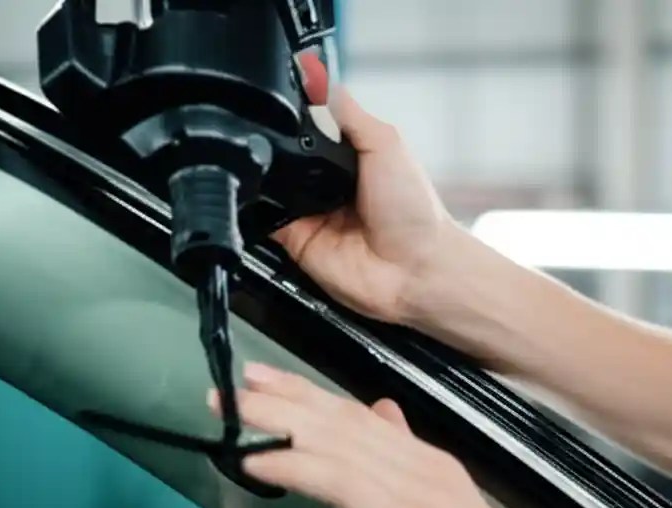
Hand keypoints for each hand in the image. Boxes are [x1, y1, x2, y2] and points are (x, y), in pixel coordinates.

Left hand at [209, 362, 583, 507]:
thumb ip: (412, 474)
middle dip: (287, 396)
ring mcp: (419, 495)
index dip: (312, 398)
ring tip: (231, 410)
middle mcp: (427, 470)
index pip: (362, 420)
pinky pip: (340, 484)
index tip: (268, 383)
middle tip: (236, 381)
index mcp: (434, 468)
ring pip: (338, 443)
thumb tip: (386, 421)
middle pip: (345, 421)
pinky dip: (296, 465)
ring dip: (279, 422)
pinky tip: (259, 459)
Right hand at [275, 54, 467, 324]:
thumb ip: (348, 112)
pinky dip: (256, 210)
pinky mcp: (295, 241)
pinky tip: (261, 198)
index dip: (292, 118)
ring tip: (268, 169)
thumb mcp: (385, 142)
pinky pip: (263, 221)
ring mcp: (309, 212)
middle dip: (275, 148)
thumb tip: (317, 74)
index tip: (273, 101)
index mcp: (349, 158)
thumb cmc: (415, 211)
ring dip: (265, 178)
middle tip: (269, 140)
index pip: (307, 129)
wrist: (415, 269)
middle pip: (283, 157)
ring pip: (268, 186)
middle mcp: (327, 184)